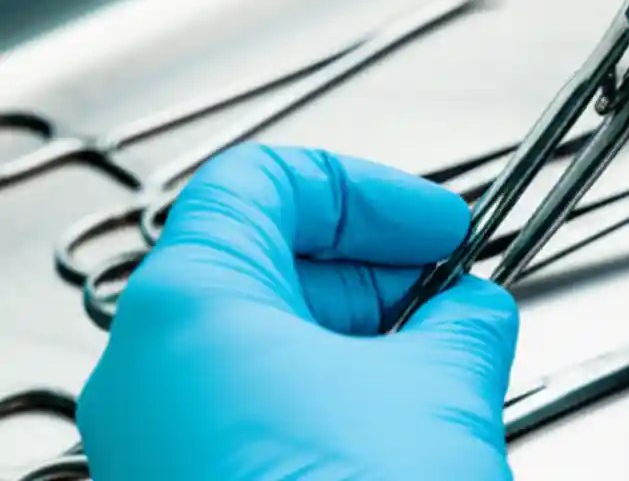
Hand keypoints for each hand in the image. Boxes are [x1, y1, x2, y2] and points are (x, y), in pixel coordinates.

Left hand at [77, 144, 517, 479]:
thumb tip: (475, 312)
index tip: (438, 223)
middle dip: (377, 270)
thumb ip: (465, 322)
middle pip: (266, 262)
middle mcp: (153, 374)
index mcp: (191, 307)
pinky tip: (406, 423)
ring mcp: (165, 444)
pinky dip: (335, 398)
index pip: (266, 183)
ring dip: (367, 339)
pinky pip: (260, 414)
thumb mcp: (439, 390)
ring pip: (267, 345)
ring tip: (448, 363)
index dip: (367, 191)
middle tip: (455, 290)